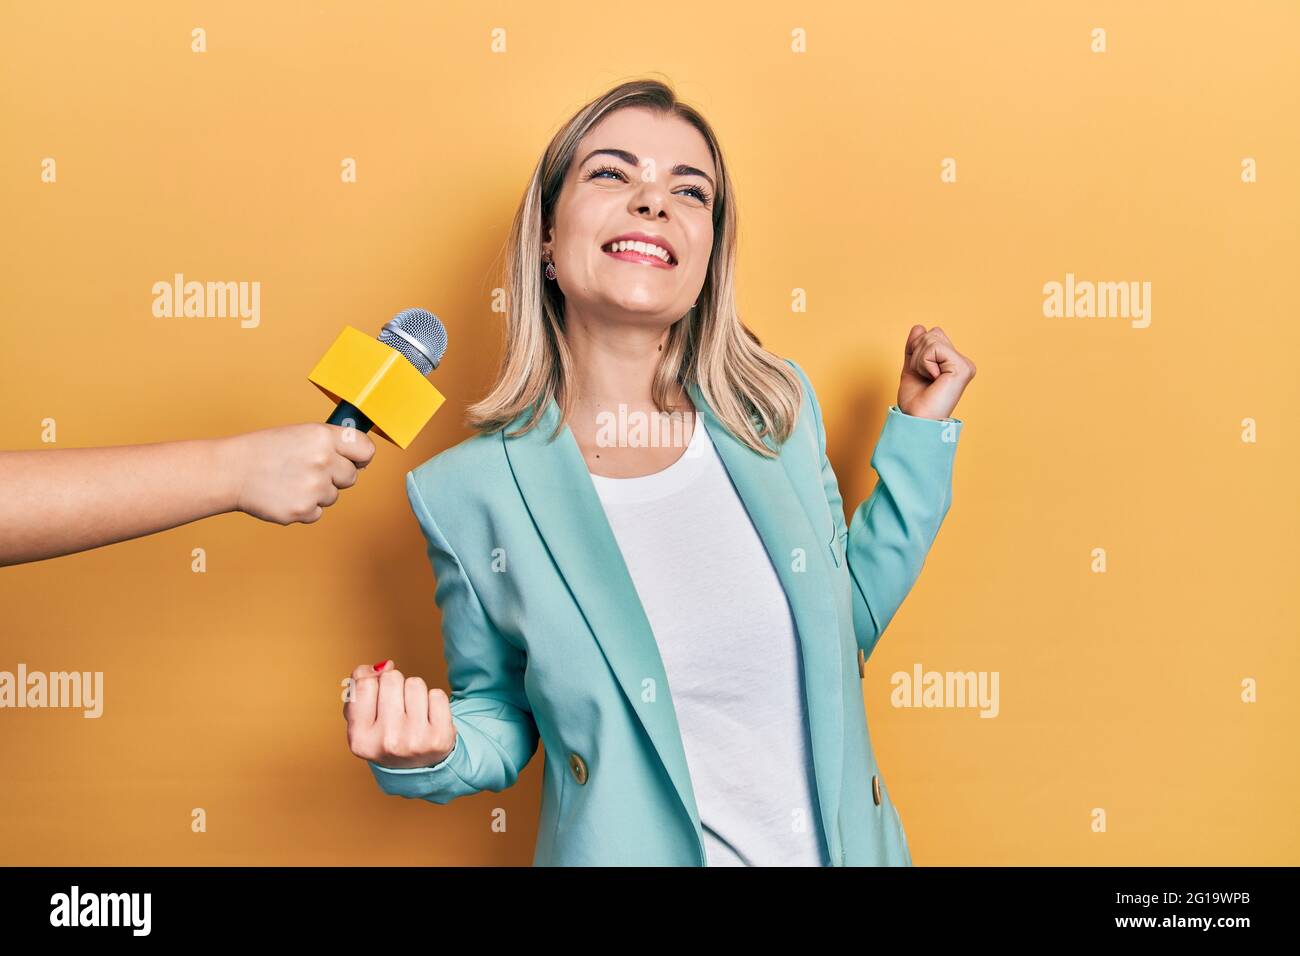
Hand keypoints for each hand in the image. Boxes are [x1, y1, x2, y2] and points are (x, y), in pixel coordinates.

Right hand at [224, 423, 375, 523]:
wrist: (232, 471)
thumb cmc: (265, 451)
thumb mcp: (300, 434)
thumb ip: (331, 444)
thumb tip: (361, 458)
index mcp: (323, 436)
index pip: (365, 449)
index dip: (361, 456)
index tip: (356, 459)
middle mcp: (323, 461)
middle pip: (351, 476)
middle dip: (335, 476)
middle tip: (309, 470)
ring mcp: (314, 488)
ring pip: (333, 496)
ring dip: (317, 492)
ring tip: (291, 480)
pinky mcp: (303, 510)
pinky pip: (317, 512)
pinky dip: (304, 507)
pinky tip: (285, 494)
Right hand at [343, 661, 456, 769]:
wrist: (419, 767)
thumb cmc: (386, 735)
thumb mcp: (362, 718)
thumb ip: (358, 686)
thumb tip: (384, 665)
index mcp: (360, 739)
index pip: (364, 684)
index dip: (373, 684)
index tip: (377, 699)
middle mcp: (387, 742)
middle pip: (391, 678)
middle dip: (395, 686)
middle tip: (398, 710)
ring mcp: (415, 740)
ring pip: (415, 683)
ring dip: (415, 693)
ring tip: (413, 715)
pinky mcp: (440, 737)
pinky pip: (437, 694)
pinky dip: (434, 702)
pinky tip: (429, 719)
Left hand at [896, 325, 975, 419]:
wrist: (916, 419)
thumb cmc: (915, 401)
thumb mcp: (912, 367)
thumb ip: (916, 348)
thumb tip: (919, 327)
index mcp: (954, 362)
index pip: (933, 334)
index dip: (917, 349)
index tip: (919, 372)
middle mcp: (963, 362)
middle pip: (933, 333)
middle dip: (918, 353)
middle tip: (922, 376)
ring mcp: (964, 365)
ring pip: (932, 339)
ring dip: (919, 360)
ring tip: (926, 378)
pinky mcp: (962, 368)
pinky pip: (934, 349)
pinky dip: (924, 363)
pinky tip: (932, 378)